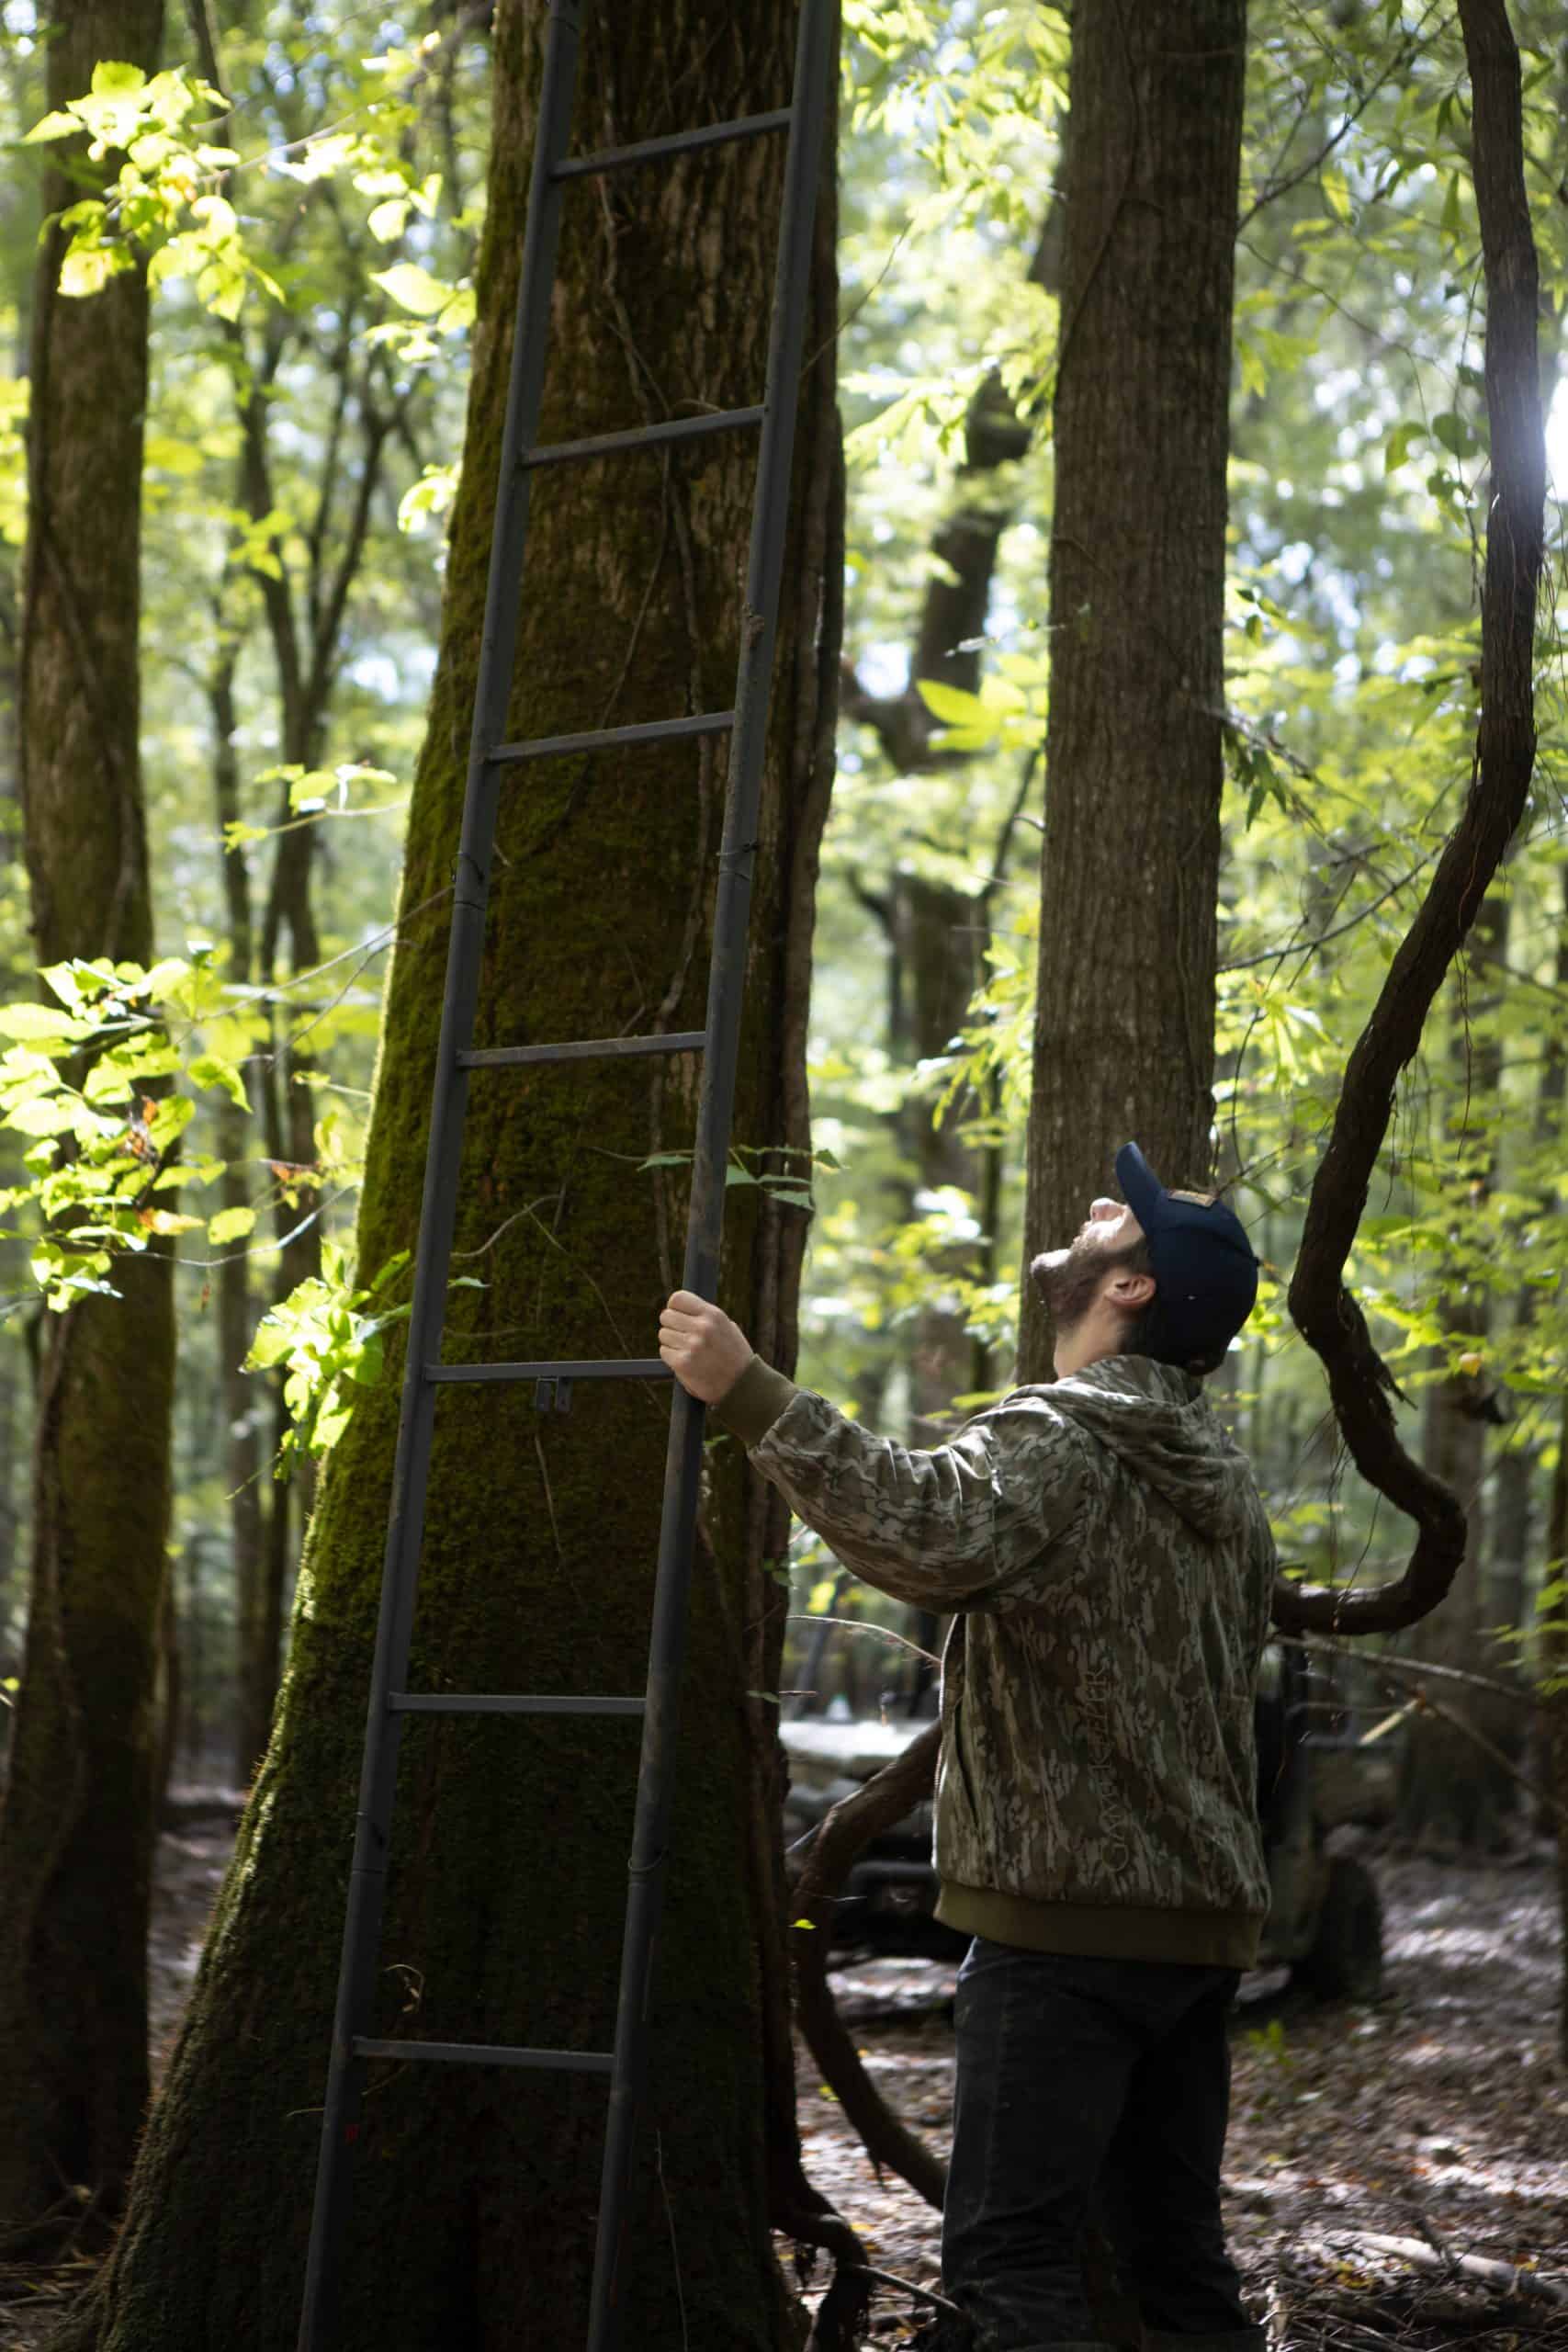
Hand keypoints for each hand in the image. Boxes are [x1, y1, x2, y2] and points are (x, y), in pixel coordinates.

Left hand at [658, 1289, 752, 1403]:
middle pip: (666, 1316)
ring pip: (663, 1335)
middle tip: (682, 1336)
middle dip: (671, 1326)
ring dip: (671, 1342)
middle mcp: (702, 1327)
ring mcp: (691, 1345)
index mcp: (713, 1315)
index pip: (678, 1298)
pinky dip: (671, 1357)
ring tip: (688, 1350)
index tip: (677, 1315)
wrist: (742, 1385)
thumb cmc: (734, 1356)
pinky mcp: (682, 1363)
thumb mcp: (727, 1327)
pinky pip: (664, 1352)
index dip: (674, 1307)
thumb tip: (681, 1311)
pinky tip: (686, 1361)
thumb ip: (705, 1317)